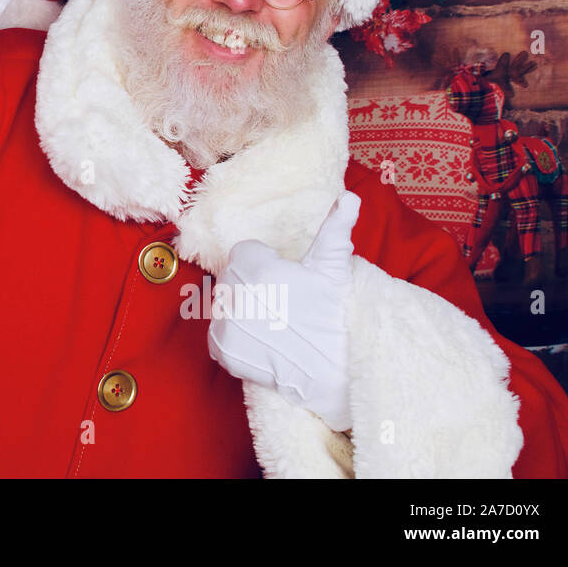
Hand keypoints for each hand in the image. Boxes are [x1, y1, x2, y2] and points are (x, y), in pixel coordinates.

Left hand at [207, 192, 359, 430]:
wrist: (335, 369)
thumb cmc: (335, 314)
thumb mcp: (333, 267)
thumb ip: (334, 228)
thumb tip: (351, 196)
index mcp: (257, 267)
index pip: (244, 253)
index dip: (266, 265)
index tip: (286, 281)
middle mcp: (236, 293)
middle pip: (232, 277)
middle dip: (252, 285)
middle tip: (281, 303)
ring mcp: (227, 323)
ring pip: (224, 304)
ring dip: (242, 310)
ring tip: (273, 323)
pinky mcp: (223, 350)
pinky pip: (216, 336)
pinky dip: (233, 339)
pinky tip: (260, 341)